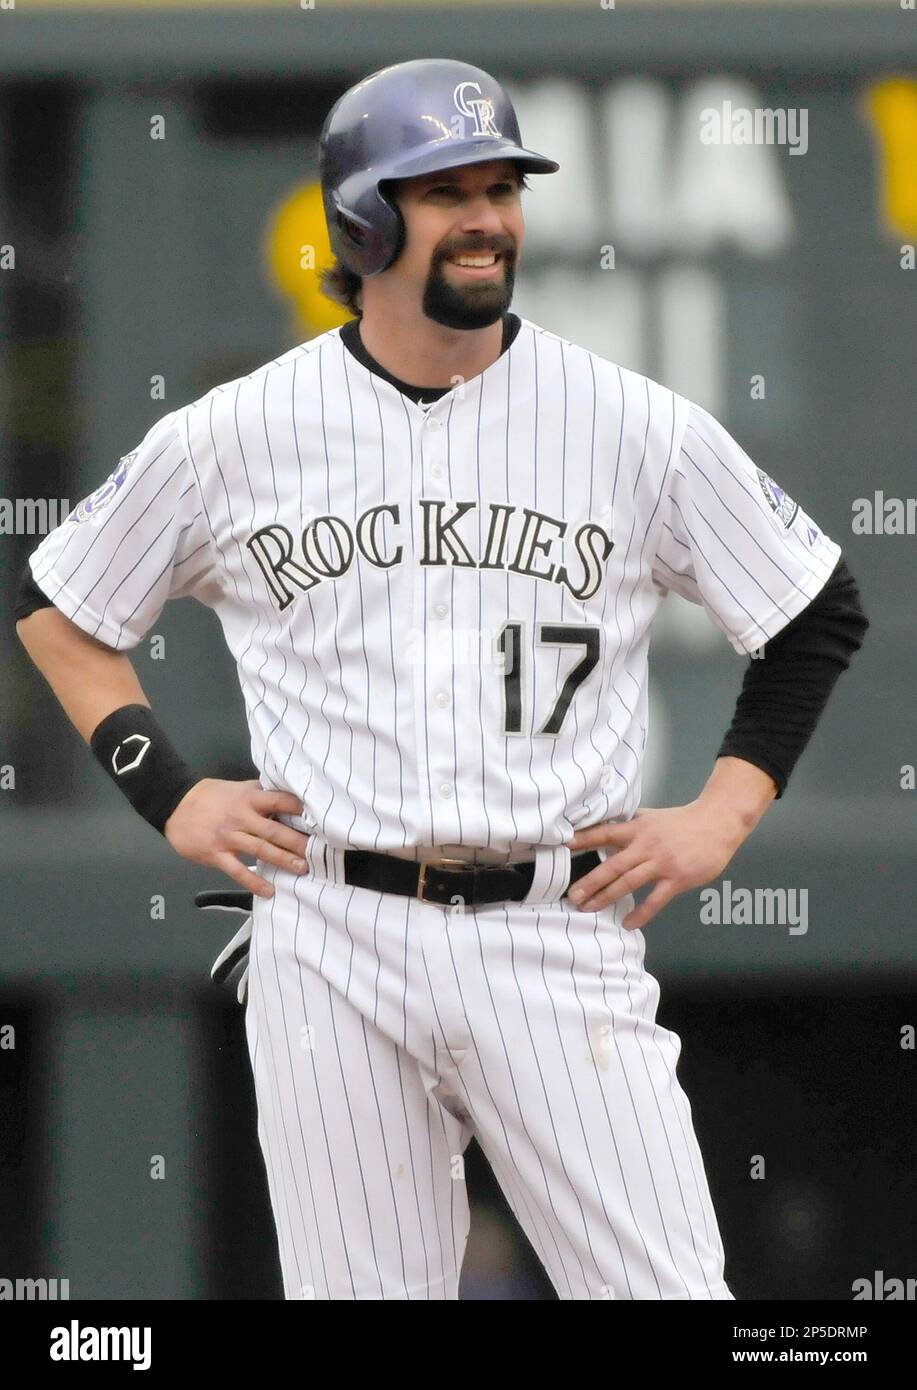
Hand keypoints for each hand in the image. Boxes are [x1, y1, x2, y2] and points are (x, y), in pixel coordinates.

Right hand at [164, 778, 309, 897]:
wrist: (174, 805)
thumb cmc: (209, 796)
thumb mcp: (236, 788)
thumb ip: (258, 793)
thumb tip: (285, 796)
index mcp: (248, 798)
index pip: (278, 801)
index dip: (297, 809)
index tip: (316, 818)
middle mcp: (241, 818)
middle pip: (274, 831)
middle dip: (297, 842)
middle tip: (316, 852)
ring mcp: (229, 837)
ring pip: (261, 850)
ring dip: (283, 860)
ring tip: (302, 869)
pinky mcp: (217, 855)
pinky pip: (238, 871)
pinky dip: (254, 882)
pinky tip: (269, 891)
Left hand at [566, 801, 747, 930]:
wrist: (717, 823)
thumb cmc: (682, 821)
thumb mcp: (651, 817)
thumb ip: (630, 825)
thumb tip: (605, 828)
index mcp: (637, 828)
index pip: (604, 833)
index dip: (583, 839)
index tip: (563, 847)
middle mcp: (646, 845)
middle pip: (612, 865)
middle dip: (590, 882)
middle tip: (571, 896)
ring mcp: (661, 863)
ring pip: (628, 883)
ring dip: (606, 897)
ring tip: (588, 908)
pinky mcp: (677, 879)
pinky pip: (655, 900)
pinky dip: (641, 914)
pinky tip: (628, 923)